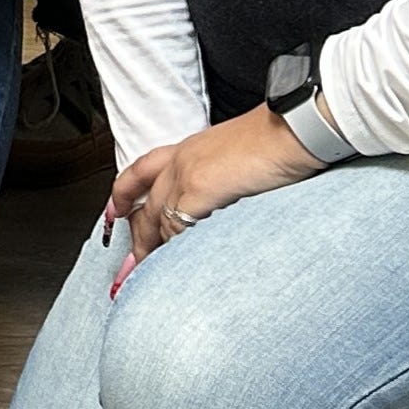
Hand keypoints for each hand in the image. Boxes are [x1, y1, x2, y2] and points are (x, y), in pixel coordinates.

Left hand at [106, 105, 325, 277]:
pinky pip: (174, 226)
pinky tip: (174, 270)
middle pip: (146, 205)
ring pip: (157, 221)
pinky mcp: (198, 187)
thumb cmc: (278, 142)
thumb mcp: (239, 160)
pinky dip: (172, 250)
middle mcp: (182, 159)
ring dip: (153, 254)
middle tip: (128, 271)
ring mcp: (186, 172)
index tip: (114, 215)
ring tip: (147, 281)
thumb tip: (220, 209)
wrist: (293, 127)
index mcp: (190, 149)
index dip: (124, 195)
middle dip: (136, 242)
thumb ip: (221, 183)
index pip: (143, 172)